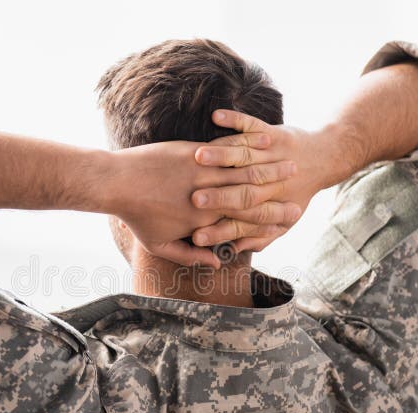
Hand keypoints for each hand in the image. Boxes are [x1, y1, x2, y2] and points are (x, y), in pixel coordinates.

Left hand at [106, 138, 297, 267]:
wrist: (116, 183)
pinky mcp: (193, 152)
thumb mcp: (160, 245)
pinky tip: (264, 145)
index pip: (247, 220)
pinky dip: (245, 149)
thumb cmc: (137, 217)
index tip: (293, 216)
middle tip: (301, 187)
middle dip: (279, 191)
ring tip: (290, 164)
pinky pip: (224, 150)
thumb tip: (217, 262)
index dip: (272, 218)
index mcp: (204, 220)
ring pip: (242, 170)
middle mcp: (207, 195)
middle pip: (251, 193)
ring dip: (269, 167)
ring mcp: (201, 171)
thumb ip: (190, 257)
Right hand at [190, 110, 356, 252]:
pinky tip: (216, 116)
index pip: (241, 223)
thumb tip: (235, 250)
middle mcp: (271, 182)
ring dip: (221, 156)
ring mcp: (270, 155)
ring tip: (198, 158)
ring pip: (243, 156)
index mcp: (270, 206)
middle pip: (241, 192)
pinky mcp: (270, 132)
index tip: (196, 237)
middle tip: (194, 200)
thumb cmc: (297, 193)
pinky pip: (250, 124)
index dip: (219, 231)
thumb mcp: (285, 222)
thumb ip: (259, 238)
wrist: (325, 158)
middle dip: (217, 196)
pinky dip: (235, 120)